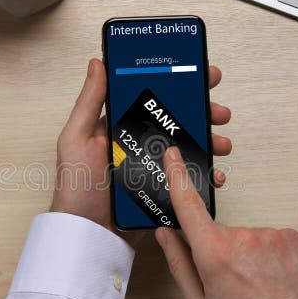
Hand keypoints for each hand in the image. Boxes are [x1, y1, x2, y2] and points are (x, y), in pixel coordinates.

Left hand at [51, 58, 232, 232]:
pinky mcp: (162, 189)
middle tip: (218, 110)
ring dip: (209, 140)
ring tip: (221, 143)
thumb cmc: (76, 189)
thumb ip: (89, 102)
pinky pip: (188, 176)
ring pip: (187, 146)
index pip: (151, 96)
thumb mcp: (77, 139)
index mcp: (118, 125)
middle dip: (202, 111)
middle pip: (175, 119)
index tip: (199, 72)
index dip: (176, 83)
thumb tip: (98, 63)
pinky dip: (205, 173)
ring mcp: (152, 166)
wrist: (89, 235)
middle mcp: (137, 143)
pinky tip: (214, 173)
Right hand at [155, 146, 297, 298]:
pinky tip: (274, 279)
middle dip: (220, 250)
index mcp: (213, 253)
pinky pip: (271, 239)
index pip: (188, 205)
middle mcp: (242, 236)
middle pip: (219, 232)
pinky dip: (270, 255)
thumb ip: (179, 262)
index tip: (173, 156)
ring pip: (247, 237)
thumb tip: (166, 234)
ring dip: (249, 255)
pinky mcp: (293, 237)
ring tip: (259, 286)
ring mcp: (271, 234)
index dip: (178, 176)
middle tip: (233, 283)